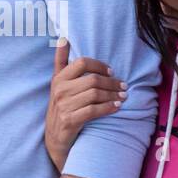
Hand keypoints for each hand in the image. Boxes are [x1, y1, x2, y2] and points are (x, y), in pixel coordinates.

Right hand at [44, 39, 125, 171]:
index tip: (111, 71)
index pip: (82, 63)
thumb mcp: (58, 84)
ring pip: (95, 94)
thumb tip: (63, 38)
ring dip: (113, 95)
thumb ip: (61, 62)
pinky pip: (94, 110)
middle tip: (123, 86)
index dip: (99, 65)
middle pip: (92, 79)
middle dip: (111, 82)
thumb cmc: (61, 107)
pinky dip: (108, 108)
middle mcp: (59, 90)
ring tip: (123, 96)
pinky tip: (116, 107)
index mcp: (58, 78)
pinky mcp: (70, 120)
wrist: (54, 139)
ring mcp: (64, 106)